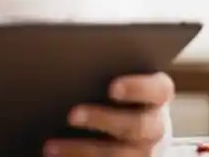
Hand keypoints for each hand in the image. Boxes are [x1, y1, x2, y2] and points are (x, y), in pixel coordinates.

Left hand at [43, 72, 173, 156]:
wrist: (134, 135)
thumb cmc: (118, 97)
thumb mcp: (120, 82)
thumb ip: (103, 71)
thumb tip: (66, 61)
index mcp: (157, 97)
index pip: (159, 89)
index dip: (138, 88)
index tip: (112, 87)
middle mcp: (156, 127)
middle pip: (137, 125)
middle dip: (102, 120)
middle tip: (71, 115)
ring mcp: (146, 152)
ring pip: (120, 155)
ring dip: (82, 150)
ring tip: (50, 146)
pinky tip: (57, 156)